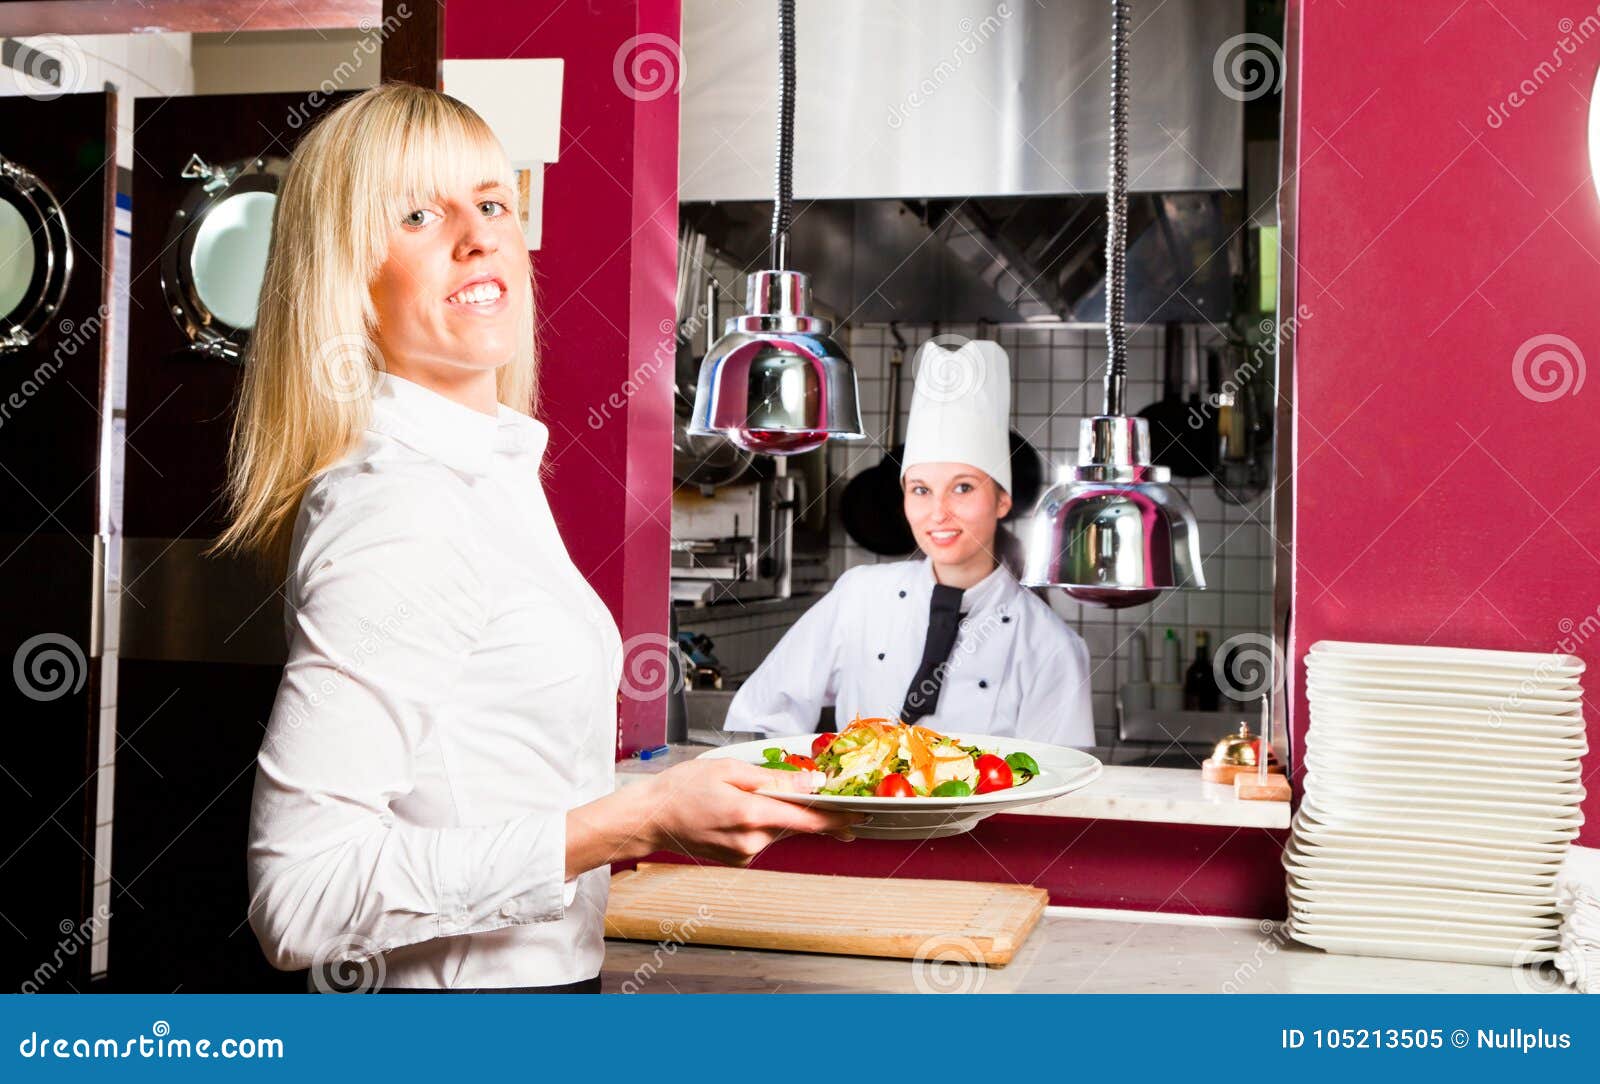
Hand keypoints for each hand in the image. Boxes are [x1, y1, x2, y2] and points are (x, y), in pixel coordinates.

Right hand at [566, 758, 862, 875]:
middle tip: (803, 791)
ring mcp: (744, 853)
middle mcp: (751, 840)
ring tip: (746, 795)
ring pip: (778, 830)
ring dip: (778, 814)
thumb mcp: (730, 769)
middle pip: (795, 824)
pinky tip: (738, 811)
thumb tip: (812, 783)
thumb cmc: (683, 788)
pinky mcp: (738, 859)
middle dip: (802, 807)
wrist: (652, 817)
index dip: (837, 818)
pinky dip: (761, 823)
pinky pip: (762, 838)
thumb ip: (775, 779)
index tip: (859, 816)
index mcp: (750, 814)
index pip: (807, 820)